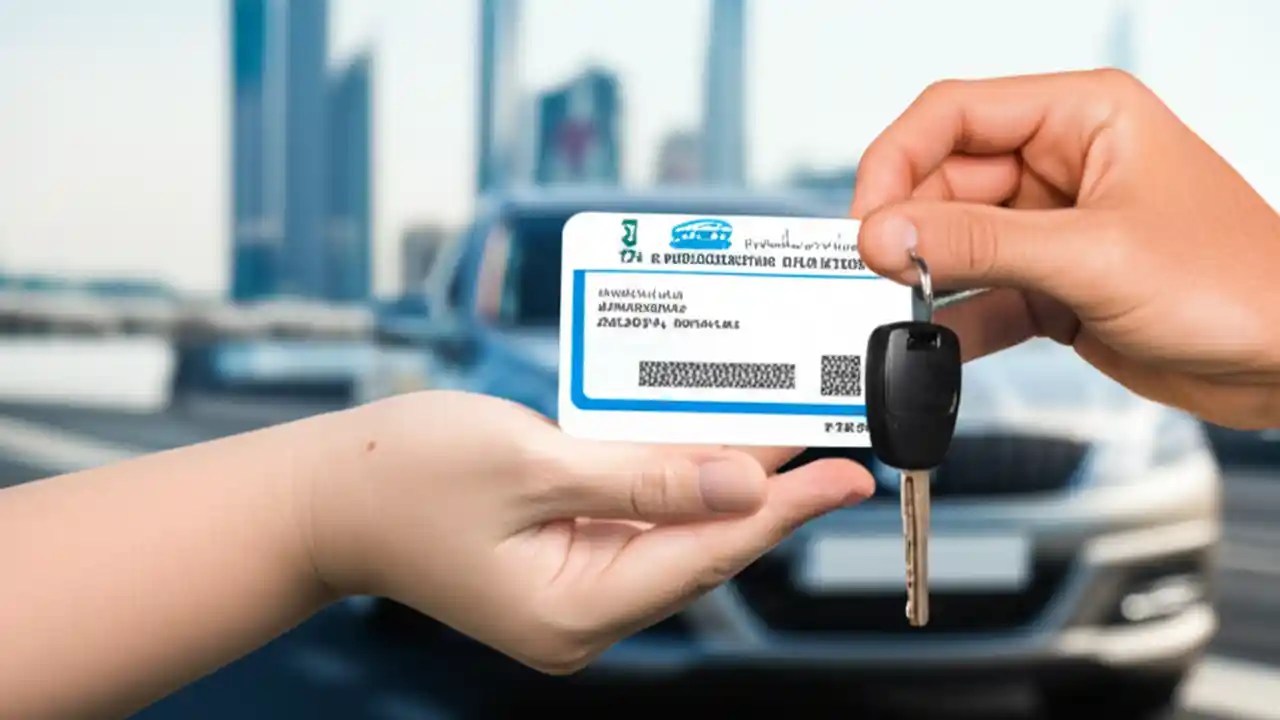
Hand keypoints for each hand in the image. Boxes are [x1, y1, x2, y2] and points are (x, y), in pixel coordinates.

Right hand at [308, 391, 871, 672]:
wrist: (325, 494)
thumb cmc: (404, 476)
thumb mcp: (530, 464)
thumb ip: (642, 478)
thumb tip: (742, 486)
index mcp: (571, 612)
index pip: (706, 555)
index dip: (784, 510)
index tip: (848, 474)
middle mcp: (581, 616)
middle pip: (701, 549)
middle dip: (769, 494)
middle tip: (839, 444)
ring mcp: (572, 593)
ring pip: (676, 536)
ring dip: (728, 485)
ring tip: (795, 438)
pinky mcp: (562, 563)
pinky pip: (639, 524)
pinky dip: (678, 483)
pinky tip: (714, 447)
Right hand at [852, 69, 1279, 429]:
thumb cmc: (1237, 285)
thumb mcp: (1093, 257)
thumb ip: (978, 244)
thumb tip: (884, 234)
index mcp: (1082, 117)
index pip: (954, 114)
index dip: (896, 161)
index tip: (866, 219)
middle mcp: (1061, 163)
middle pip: (944, 180)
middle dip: (909, 228)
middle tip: (878, 274)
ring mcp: (1054, 227)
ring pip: (956, 240)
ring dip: (928, 277)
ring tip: (903, 310)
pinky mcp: (1052, 284)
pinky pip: (982, 293)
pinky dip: (957, 321)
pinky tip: (939, 344)